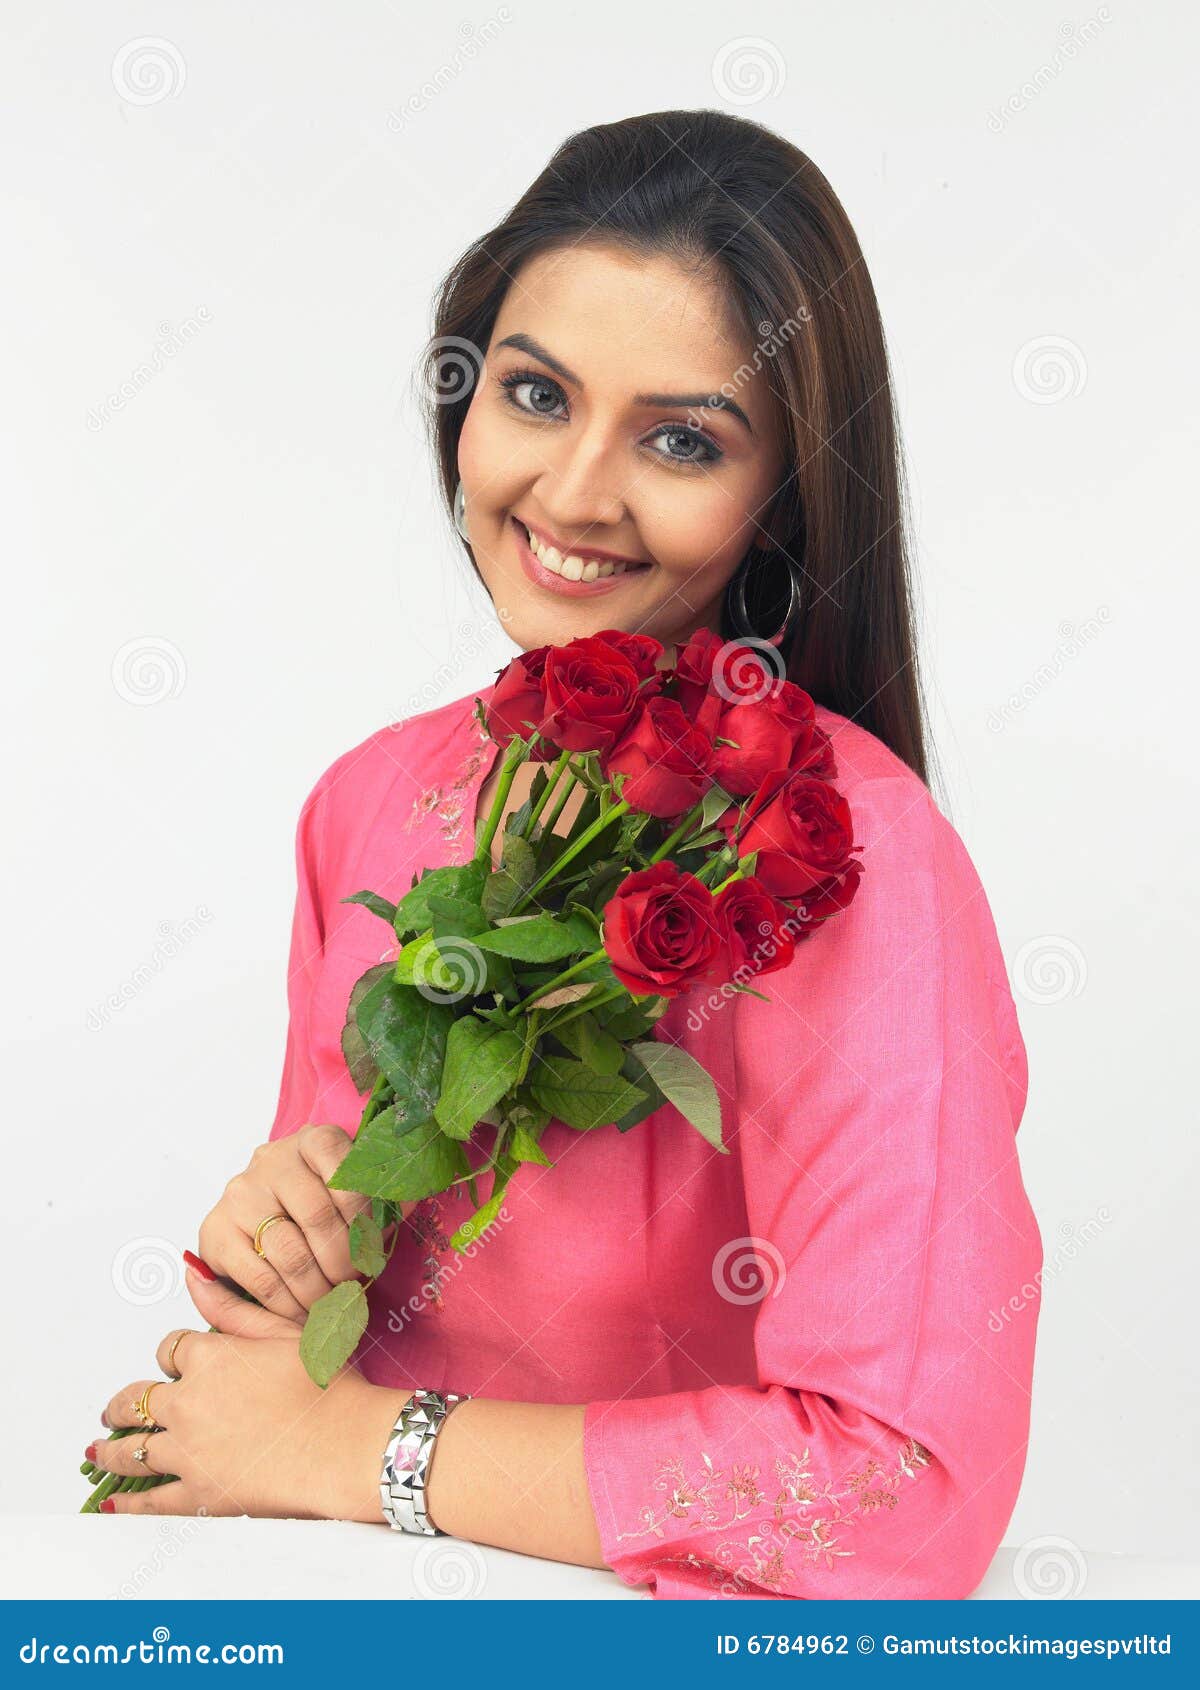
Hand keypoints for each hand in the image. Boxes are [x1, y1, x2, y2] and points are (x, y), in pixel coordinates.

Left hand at [89, 1285, 410, 1521]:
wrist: (345, 1443)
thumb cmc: (327, 1387)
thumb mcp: (283, 1332)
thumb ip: (233, 1307)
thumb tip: (195, 1277)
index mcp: (210, 1357)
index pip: (170, 1349)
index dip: (170, 1356)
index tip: (172, 1364)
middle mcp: (189, 1402)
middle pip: (136, 1399)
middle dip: (123, 1404)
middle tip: (115, 1410)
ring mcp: (188, 1450)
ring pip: (132, 1448)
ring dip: (111, 1449)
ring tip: (100, 1450)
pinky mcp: (198, 1493)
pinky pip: (151, 1500)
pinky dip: (130, 1503)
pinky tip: (117, 1503)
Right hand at [196, 1123, 413, 1322]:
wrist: (255, 1215)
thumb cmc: (317, 1202)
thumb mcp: (352, 1190)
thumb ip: (383, 1197)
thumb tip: (412, 1201)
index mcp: (314, 1140)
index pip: (346, 1173)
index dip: (365, 1217)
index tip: (373, 1249)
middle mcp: (272, 1160)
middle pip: (318, 1218)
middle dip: (344, 1262)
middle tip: (353, 1285)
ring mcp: (240, 1194)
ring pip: (290, 1254)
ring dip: (318, 1291)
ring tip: (331, 1304)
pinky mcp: (215, 1231)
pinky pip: (260, 1279)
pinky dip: (288, 1306)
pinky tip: (303, 1313)